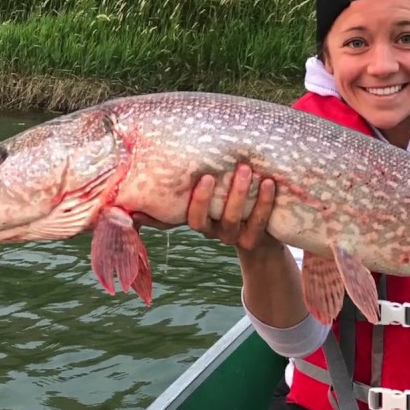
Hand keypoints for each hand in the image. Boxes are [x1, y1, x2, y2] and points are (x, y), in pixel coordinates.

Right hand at [135, 163, 278, 252]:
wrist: (260, 236)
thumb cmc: (228, 205)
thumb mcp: (208, 200)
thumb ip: (183, 193)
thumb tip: (142, 188)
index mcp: (198, 220)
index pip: (186, 216)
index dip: (194, 201)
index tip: (203, 178)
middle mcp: (212, 231)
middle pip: (204, 219)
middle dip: (208, 198)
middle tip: (215, 173)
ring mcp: (232, 237)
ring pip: (232, 219)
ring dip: (238, 194)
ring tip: (246, 170)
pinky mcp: (253, 240)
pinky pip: (258, 222)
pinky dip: (264, 202)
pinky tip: (268, 183)